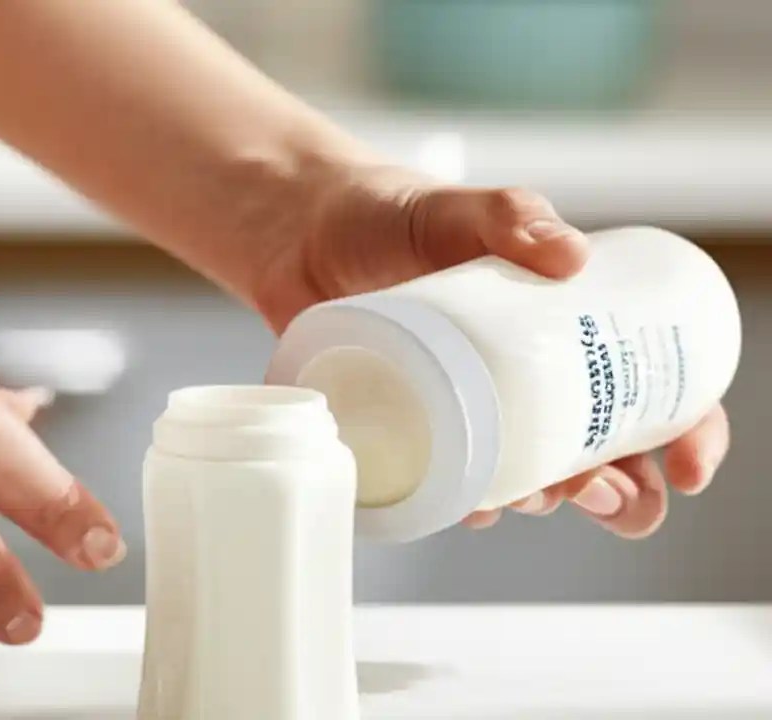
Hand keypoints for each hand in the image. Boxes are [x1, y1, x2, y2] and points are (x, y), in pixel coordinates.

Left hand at [231, 161, 728, 538]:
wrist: (299, 231)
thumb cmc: (389, 216)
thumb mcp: (458, 211)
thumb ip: (512, 218)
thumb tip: (571, 258)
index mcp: (560, 331)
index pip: (650, 393)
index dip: (684, 436)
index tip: (687, 467)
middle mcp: (521, 378)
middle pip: (600, 454)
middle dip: (622, 494)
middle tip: (604, 495)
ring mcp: (467, 409)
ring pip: (532, 477)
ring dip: (549, 501)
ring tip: (540, 498)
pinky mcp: (412, 428)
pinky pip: (451, 483)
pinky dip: (469, 502)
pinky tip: (472, 506)